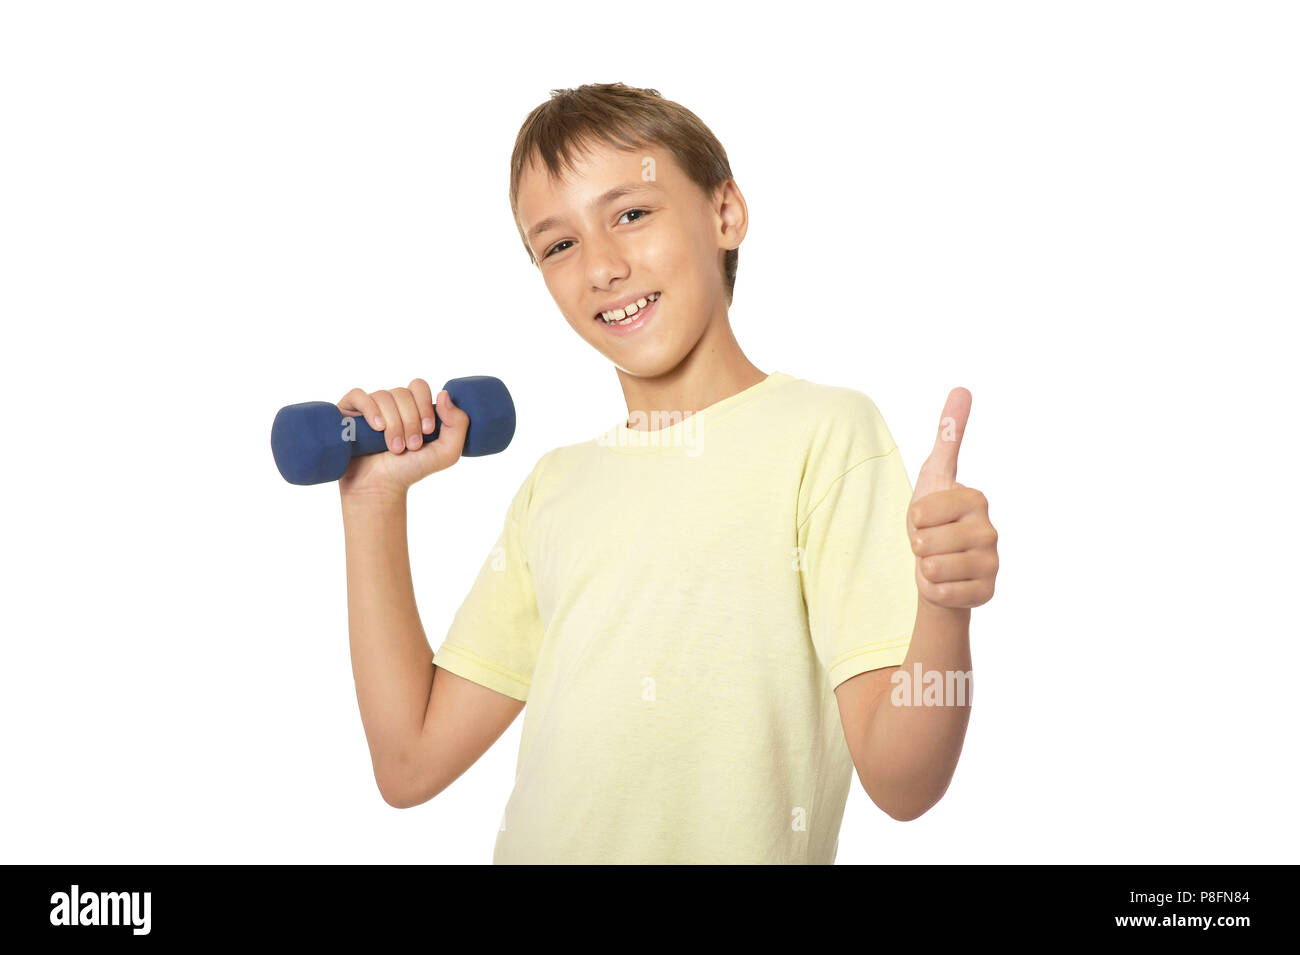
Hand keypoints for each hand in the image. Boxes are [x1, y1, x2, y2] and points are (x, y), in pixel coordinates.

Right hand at [335, 378, 469, 499]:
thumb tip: (444, 393)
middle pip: (402, 393)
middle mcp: (390, 403)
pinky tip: (377, 427)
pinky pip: (359, 395)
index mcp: (411, 406)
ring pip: (384, 396)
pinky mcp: (348, 412)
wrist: (380, 487)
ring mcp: (368, 407)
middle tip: (411, 446)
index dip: (425, 405)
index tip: (428, 431)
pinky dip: (370, 409)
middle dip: (410, 421)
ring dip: (393, 424)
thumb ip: (458, 424)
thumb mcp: (446, 452)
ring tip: (394, 448)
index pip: (418, 387)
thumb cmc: (410, 470)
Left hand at [907, 387, 998, 609]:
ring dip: (925, 568)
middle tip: (931, 544)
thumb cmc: (934, 521)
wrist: (940, 569)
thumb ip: (948, 435)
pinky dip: (934, 590)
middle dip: (918, 546)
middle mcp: (990, 530)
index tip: (927, 519)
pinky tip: (947, 583)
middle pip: (927, 542)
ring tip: (937, 563)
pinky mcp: (987, 592)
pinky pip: (943, 593)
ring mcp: (992, 563)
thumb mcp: (934, 476)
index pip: (923, 511)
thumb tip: (963, 388)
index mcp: (976, 500)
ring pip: (934, 568)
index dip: (915, 519)